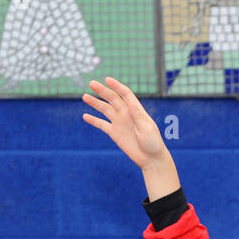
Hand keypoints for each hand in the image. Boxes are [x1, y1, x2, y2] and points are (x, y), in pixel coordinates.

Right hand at [82, 77, 180, 200]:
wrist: (151, 159)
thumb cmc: (153, 142)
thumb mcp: (146, 128)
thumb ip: (137, 116)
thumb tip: (130, 103)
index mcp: (136, 110)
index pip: (125, 94)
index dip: (116, 86)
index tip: (107, 79)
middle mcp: (126, 114)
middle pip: (113, 99)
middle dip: (102, 91)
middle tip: (91, 83)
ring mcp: (120, 123)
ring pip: (105, 110)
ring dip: (95, 103)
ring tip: (85, 96)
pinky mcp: (115, 133)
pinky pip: (102, 125)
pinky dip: (94, 121)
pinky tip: (85, 116)